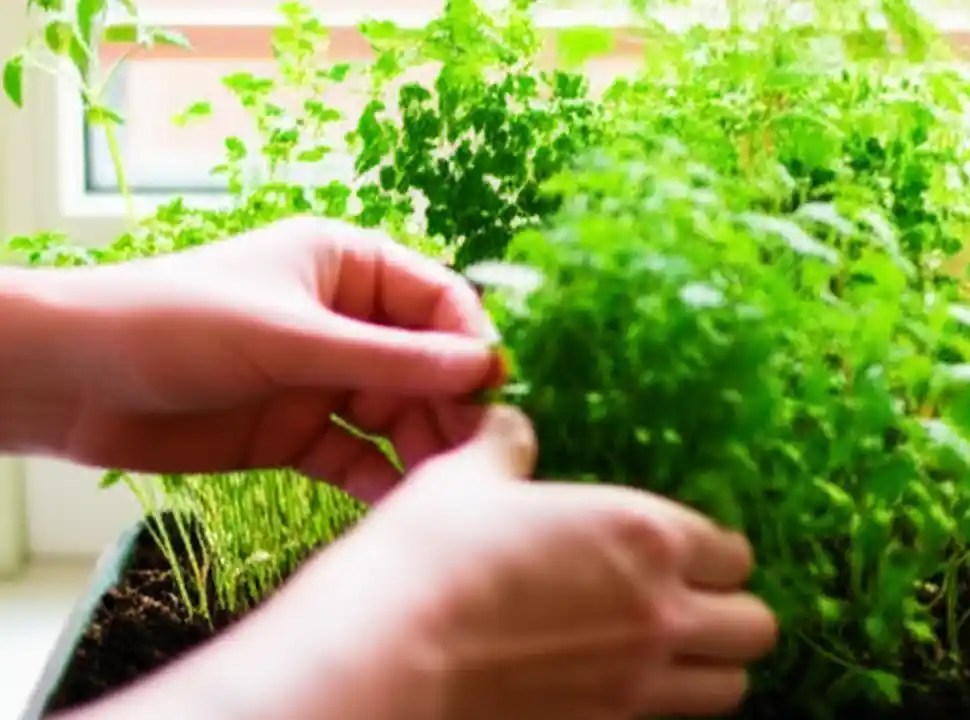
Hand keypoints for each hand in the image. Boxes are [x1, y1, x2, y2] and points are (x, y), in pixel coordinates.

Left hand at [6, 217, 502, 502]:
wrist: (71, 380)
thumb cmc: (176, 324)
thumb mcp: (292, 338)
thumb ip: (389, 359)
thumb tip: (485, 367)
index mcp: (348, 267)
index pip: (438, 299)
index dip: (469, 342)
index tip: (496, 389)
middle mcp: (345, 321)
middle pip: (425, 364)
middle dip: (452, 406)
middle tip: (479, 454)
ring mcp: (323, 379)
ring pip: (398, 415)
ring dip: (422, 449)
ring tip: (447, 489)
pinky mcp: (297, 433)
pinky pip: (357, 456)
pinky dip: (380, 479)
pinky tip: (403, 507)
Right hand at [69, 406, 777, 719]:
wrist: (385, 655)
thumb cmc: (429, 556)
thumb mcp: (466, 480)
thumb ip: (506, 451)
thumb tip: (511, 429)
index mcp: (643, 534)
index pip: (733, 551)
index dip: (712, 551)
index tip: (681, 552)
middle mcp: (660, 612)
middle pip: (755, 625)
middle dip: (731, 612)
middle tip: (687, 603)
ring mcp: (637, 684)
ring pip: (731, 687)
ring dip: (710, 667)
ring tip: (666, 651)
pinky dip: (663, 706)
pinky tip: (618, 684)